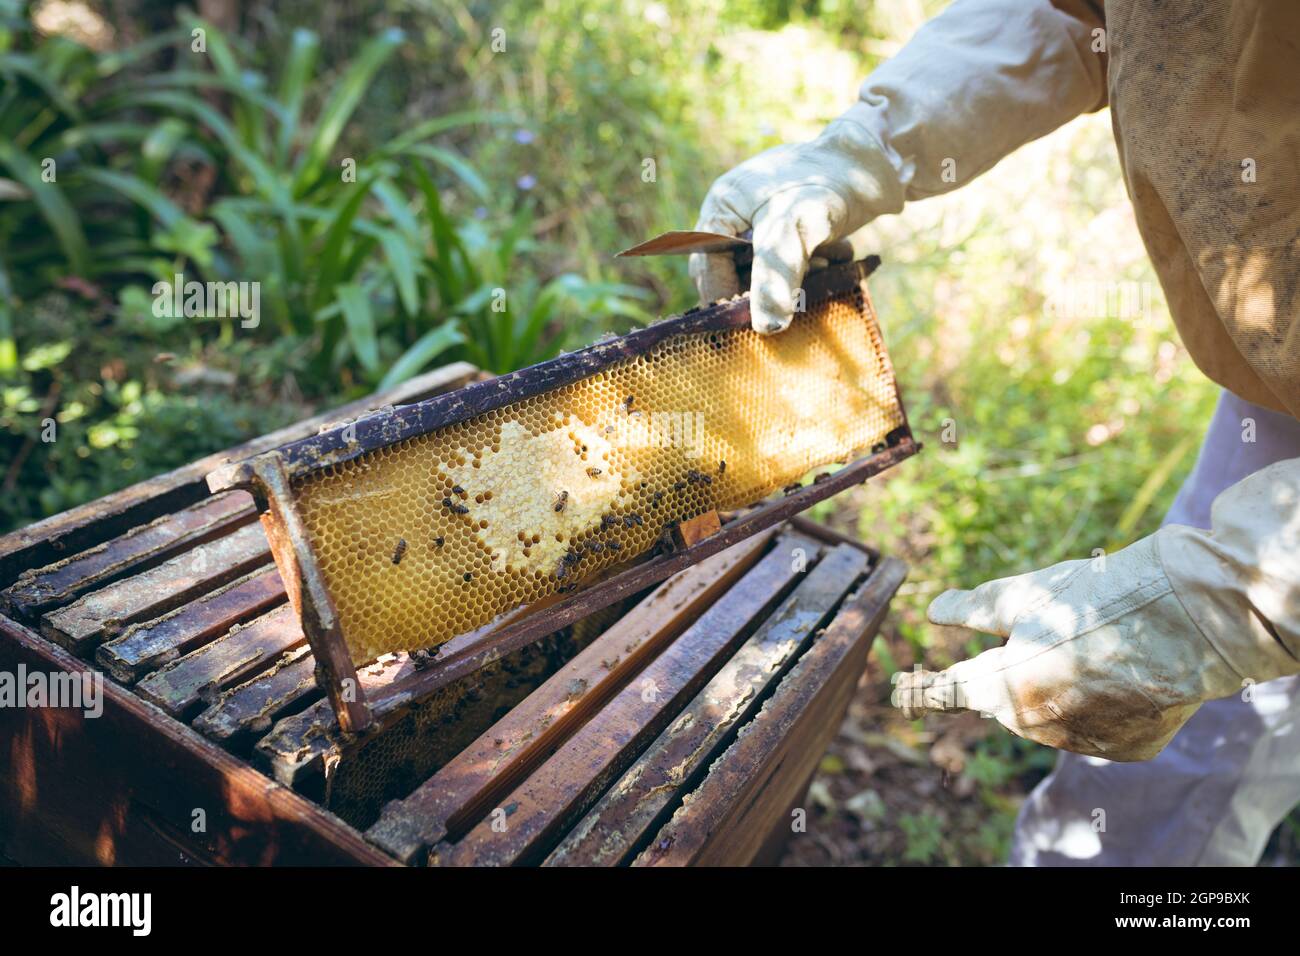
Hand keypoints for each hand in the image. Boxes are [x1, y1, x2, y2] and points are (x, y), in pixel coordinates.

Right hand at [689, 122, 901, 333]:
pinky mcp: (785, 225)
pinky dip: (807, 267)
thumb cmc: (827, 182)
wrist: (875, 158)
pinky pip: (783, 260)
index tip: (759, 323)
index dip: (728, 298)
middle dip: (767, 286)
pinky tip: (833, 256)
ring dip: (792, 277)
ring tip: (826, 262)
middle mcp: (733, 214)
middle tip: (802, 287)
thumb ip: (774, 278)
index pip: (708, 268)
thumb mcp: (794, 230)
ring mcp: (758, 219)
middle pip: (731, 272)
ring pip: (761, 269)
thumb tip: (766, 329)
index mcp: (721, 207)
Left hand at [891, 534, 1278, 761]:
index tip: (902, 688)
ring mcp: (1084, 743)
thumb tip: (932, 610)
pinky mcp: (1129, 749)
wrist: (1188, 620)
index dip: (924, 686)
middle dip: (1011, 671)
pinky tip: (1125, 670)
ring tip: (1094, 644)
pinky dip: (1103, 702)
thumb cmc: (1096, 598)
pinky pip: (1100, 725)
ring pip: (1052, 715)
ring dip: (1056, 688)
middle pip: (1005, 700)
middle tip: (1047, 632)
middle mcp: (1037, 727)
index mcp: (1001, 689)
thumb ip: (972, 608)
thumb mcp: (1024, 594)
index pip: (948, 691)